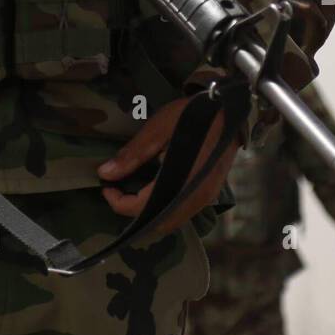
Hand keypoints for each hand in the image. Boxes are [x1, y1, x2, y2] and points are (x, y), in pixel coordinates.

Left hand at [96, 95, 241, 235]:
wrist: (229, 110)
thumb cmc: (193, 116)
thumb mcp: (158, 129)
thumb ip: (133, 154)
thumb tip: (105, 173)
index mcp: (182, 184)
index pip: (142, 209)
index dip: (118, 202)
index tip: (106, 185)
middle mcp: (195, 200)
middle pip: (157, 224)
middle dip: (132, 212)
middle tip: (117, 190)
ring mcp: (205, 199)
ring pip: (170, 222)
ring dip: (147, 213)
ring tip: (131, 190)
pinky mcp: (208, 195)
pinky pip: (181, 213)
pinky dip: (162, 210)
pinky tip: (152, 190)